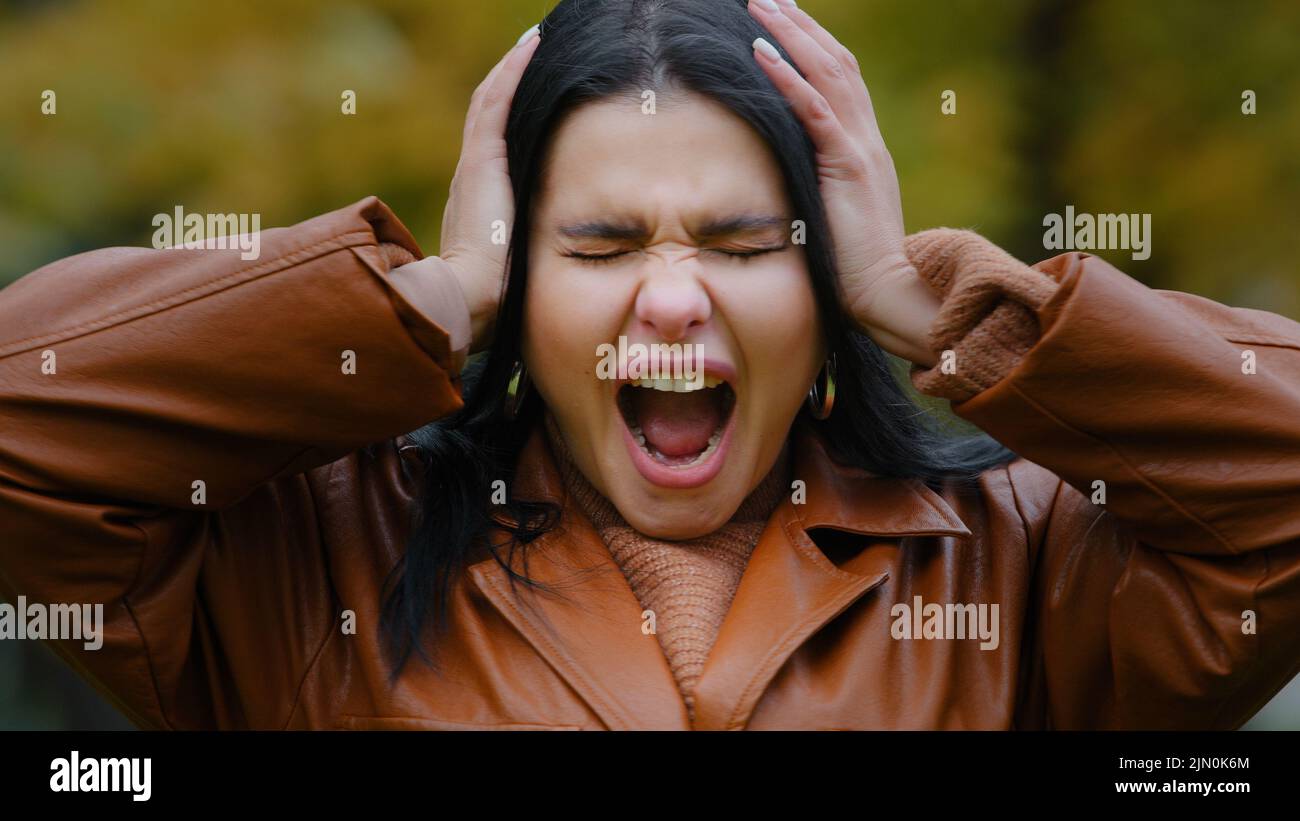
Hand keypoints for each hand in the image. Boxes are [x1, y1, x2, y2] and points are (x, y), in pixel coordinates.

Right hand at [436, 25, 540, 351]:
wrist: (469, 302)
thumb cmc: (499, 301)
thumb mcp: (520, 272)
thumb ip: (531, 260)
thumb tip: (567, 271)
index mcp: (478, 203)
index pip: (495, 146)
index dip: (511, 115)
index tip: (534, 94)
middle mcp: (471, 178)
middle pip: (489, 115)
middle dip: (511, 82)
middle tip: (535, 50)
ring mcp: (474, 166)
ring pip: (492, 101)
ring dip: (514, 68)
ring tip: (537, 38)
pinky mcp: (481, 160)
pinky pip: (498, 101)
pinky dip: (514, 70)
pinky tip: (533, 44)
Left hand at [746, 0, 938, 366]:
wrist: (889, 293)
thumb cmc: (856, 270)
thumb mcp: (835, 219)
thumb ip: (820, 192)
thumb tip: (789, 185)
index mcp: (864, 150)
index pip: (840, 83)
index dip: (813, 48)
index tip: (784, 21)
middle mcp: (867, 140)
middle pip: (835, 63)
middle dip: (800, 26)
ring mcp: (860, 150)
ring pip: (827, 73)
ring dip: (791, 35)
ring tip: (759, 5)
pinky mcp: (848, 167)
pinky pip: (816, 111)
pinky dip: (788, 78)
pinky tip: (761, 52)